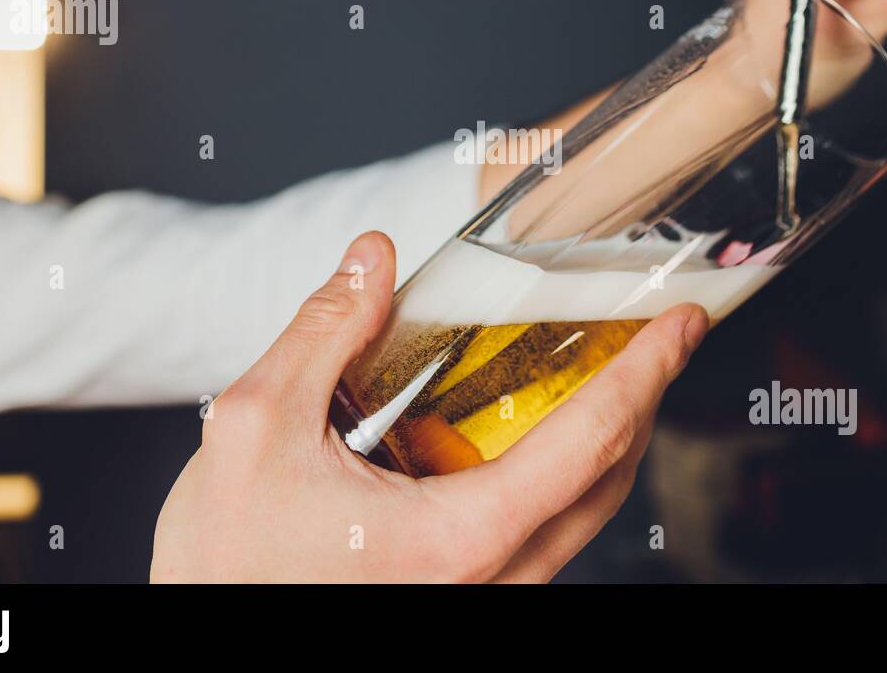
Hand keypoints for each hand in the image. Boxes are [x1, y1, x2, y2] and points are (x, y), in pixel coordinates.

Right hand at [151, 231, 708, 582]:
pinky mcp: (467, 596)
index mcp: (458, 538)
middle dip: (645, 400)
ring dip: (611, 439)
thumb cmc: (226, 560)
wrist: (204, 627)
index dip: (647, 372)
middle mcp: (491, 579)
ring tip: (611, 373)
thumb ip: (325, 330)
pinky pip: (546, 534)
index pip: (590, 441)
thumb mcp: (257, 423)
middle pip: (609, 481)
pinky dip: (565, 474)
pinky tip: (536, 430)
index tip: (682, 326)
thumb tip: (372, 258)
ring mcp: (485, 596)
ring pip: (584, 515)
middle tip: (659, 337)